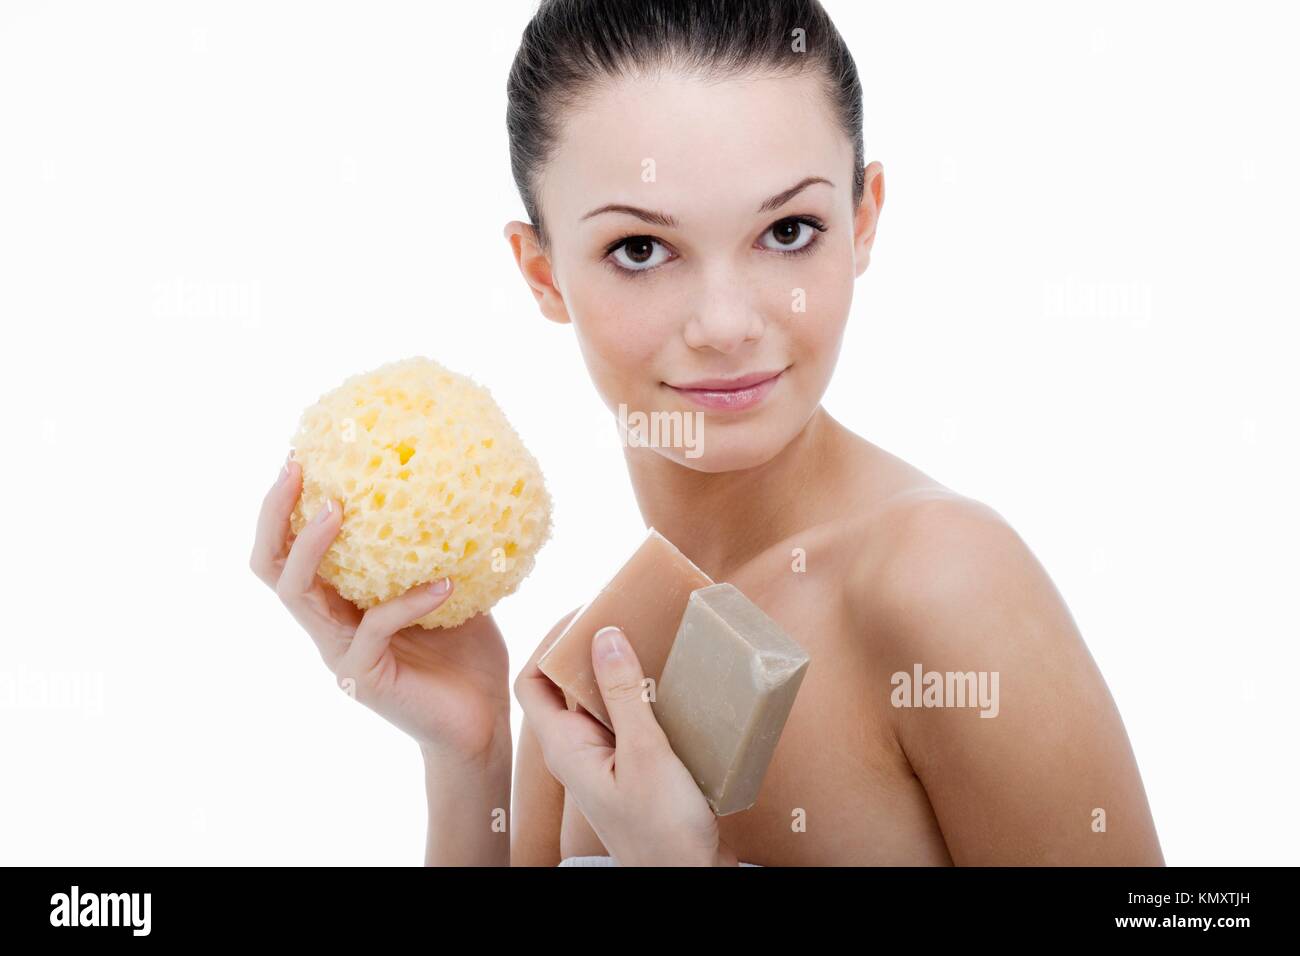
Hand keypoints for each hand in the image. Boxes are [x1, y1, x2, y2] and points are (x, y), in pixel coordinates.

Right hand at [250, 453, 509, 760]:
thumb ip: (438, 551)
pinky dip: (408, 599)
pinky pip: (374, 625)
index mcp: (340, 604)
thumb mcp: (451, 590)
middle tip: (295, 470)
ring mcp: (340, 654)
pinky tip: (445, 582)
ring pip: (299, 594)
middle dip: (276, 516)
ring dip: (314, 547)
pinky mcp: (364, 677)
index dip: (282, 510)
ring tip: (340, 509)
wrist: (481, 724)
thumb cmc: (465, 657)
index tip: (298, 457)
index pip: (289, 553)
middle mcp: (327, 627)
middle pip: (273, 568)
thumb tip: (460, 489)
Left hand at [515, 624, 735, 866]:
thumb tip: (603, 635)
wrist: (688, 879)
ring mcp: (606, 759)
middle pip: (569, 684)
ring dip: (622, 668)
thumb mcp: (645, 754)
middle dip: (592, 646)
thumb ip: (624, 695)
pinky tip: (673, 680)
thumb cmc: (662, 830)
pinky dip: (644, 694)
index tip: (587, 610)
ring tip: (652, 636)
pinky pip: (629, 718)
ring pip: (602, 700)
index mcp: (566, 747)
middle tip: (626, 613)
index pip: (533, 681)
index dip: (551, 641)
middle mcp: (579, 749)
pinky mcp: (633, 766)